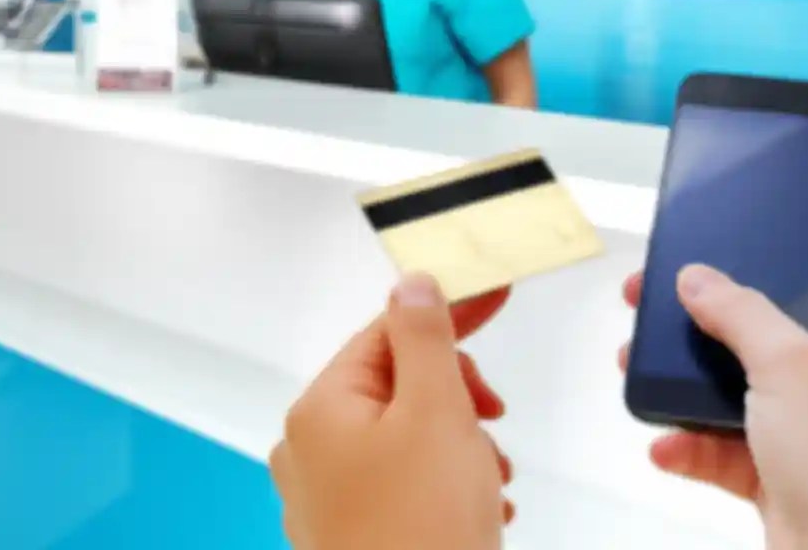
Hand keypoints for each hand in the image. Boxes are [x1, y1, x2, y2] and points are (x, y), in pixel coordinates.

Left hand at [271, 275, 513, 549]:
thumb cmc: (424, 526)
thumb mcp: (435, 411)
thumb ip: (425, 338)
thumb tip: (411, 283)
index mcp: (322, 409)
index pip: (388, 332)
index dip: (448, 313)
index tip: (497, 297)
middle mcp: (310, 449)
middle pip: (397, 385)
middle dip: (456, 398)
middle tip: (493, 421)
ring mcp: (326, 497)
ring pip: (406, 436)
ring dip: (459, 444)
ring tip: (490, 480)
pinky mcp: (351, 533)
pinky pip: (402, 481)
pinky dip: (446, 482)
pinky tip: (481, 507)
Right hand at [620, 265, 807, 549]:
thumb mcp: (791, 365)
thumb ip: (741, 313)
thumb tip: (699, 278)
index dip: (789, 262)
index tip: (735, 248)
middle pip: (763, 338)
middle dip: (706, 326)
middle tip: (653, 306)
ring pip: (735, 397)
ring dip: (685, 389)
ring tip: (637, 370)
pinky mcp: (779, 482)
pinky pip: (724, 454)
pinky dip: (690, 448)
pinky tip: (664, 445)